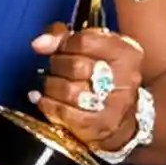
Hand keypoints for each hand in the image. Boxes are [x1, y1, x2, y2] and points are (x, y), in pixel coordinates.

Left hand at [30, 22, 145, 149]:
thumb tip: (39, 43)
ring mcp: (114, 104)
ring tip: (49, 85)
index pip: (84, 41)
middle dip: (56, 66)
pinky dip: (47, 104)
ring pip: (69, 90)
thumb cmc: (104, 78)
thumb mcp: (94, 51)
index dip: (63, 44)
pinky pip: (64, 112)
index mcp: (125, 53)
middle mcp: (125, 78)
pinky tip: (42, 100)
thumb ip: (65, 38)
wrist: (122, 120)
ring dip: (51, 86)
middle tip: (53, 69)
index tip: (56, 49)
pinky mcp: (100, 125)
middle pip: (76, 66)